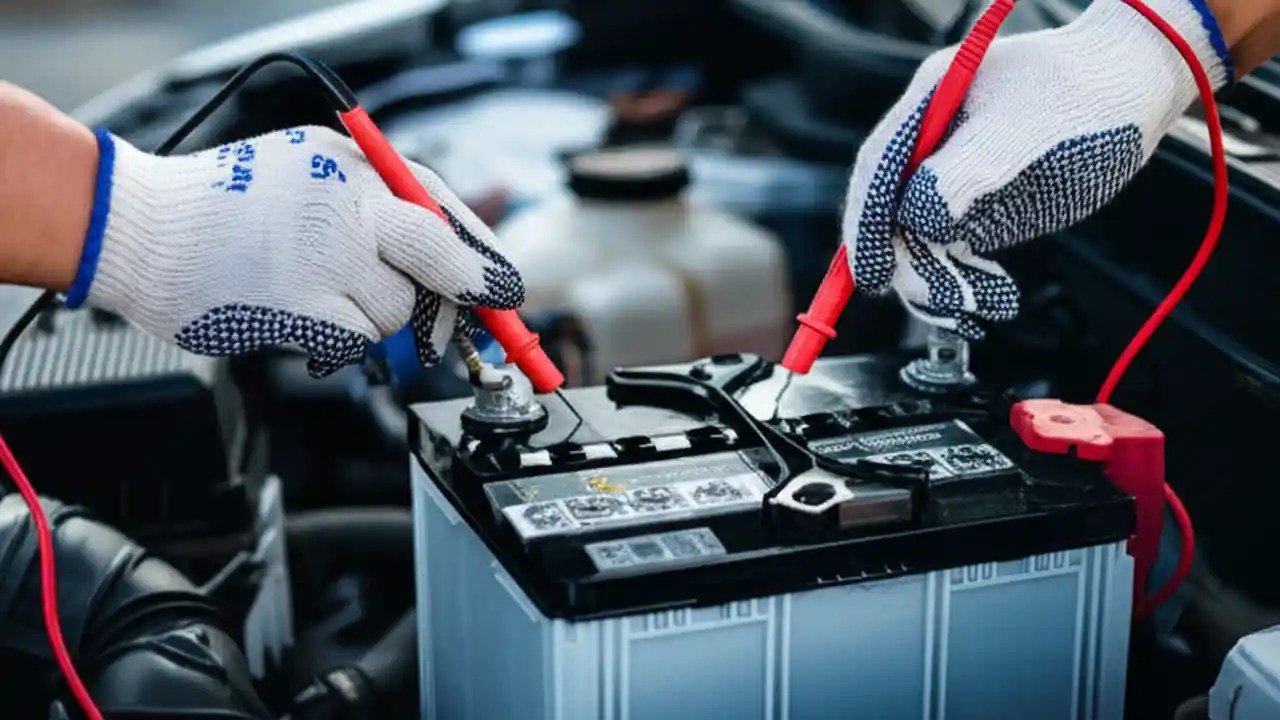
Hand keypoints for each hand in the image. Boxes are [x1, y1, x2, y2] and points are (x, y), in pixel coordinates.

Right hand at [66, 125, 522, 375]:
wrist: (139, 229)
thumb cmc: (226, 203)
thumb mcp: (312, 168)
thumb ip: (380, 203)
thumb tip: (454, 258)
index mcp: (357, 167)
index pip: (447, 213)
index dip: (483, 260)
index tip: (508, 292)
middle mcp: (348, 206)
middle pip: (439, 265)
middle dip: (458, 305)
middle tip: (457, 329)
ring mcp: (326, 259)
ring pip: (394, 313)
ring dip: (370, 318)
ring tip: (318, 293)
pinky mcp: (302, 310)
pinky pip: (355, 341)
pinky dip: (337, 339)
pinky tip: (297, 312)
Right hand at [841, 0, 1231, 338]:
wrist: (1136, 89)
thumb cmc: (1087, 94)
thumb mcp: (1021, 132)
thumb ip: (964, 173)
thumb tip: (917, 219)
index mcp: (929, 106)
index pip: (877, 170)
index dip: (867, 225)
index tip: (872, 273)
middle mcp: (930, 145)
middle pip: (889, 213)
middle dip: (909, 263)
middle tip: (945, 299)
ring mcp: (953, 177)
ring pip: (918, 243)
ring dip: (940, 283)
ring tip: (980, 305)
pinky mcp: (977, 207)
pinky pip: (951, 254)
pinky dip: (965, 283)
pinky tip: (994, 298)